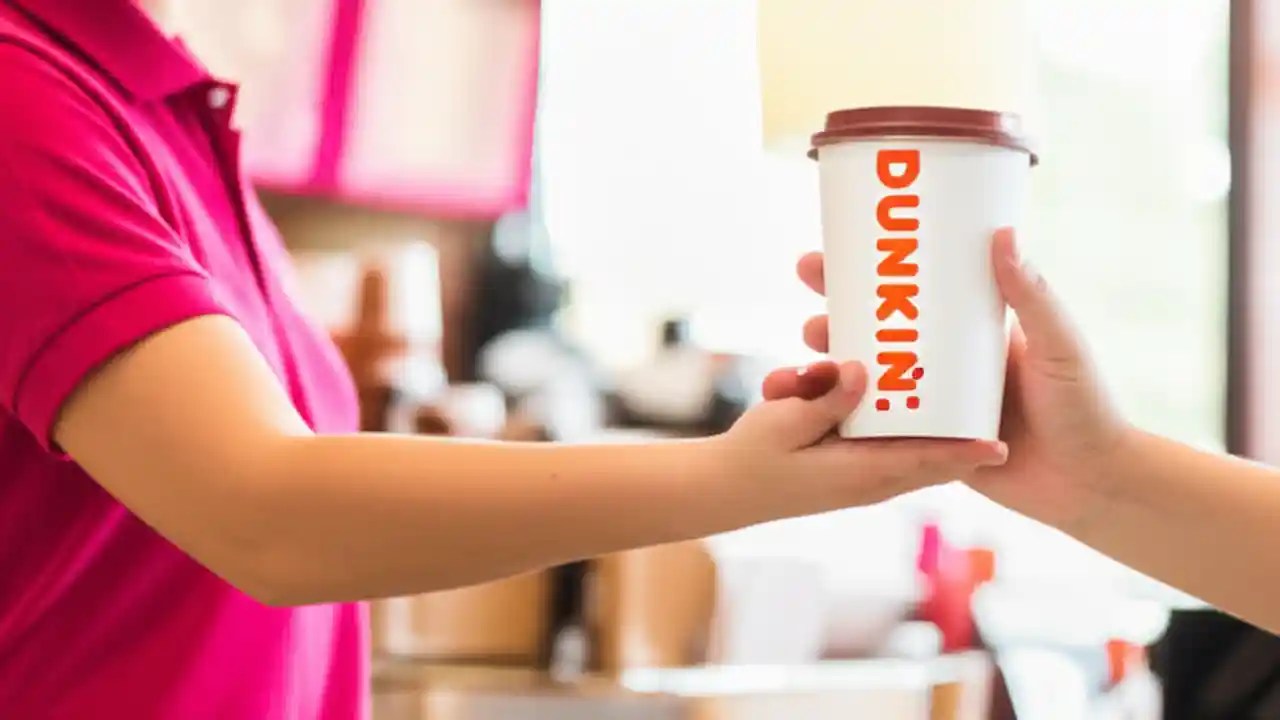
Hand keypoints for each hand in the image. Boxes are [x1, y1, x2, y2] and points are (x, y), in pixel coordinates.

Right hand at [718, 360, 1007, 523]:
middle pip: (930, 453)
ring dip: (912, 414)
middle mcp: (871, 478)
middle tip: (981, 398)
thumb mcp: (783, 423)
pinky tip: (866, 382)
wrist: (720, 491)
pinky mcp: (847, 464)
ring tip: (915, 383)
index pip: (930, 462)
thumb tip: (860, 371)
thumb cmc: (749, 462)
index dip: (969, 452)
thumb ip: (826, 399)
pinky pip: (878, 441)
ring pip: (905, 444)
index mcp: (863, 471)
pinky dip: (880, 418)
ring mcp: (860, 475)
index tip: (1003, 445)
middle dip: (955, 430)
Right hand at [766, 229, 1133, 533]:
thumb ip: (1032, 297)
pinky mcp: (927, 446)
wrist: (1091, 486)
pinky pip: (880, 427)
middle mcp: (948, 364)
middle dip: (839, 304)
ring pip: (870, 375)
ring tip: (807, 348)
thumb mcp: (1060, 346)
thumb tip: (1001, 234)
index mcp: (974, 331)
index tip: (838, 245)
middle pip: (881, 327)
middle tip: (807, 285)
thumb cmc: (1087, 409)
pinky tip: (817, 404)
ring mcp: (934, 405)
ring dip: (834, 358)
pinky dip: (847, 413)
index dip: (875, 268)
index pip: (915, 289)